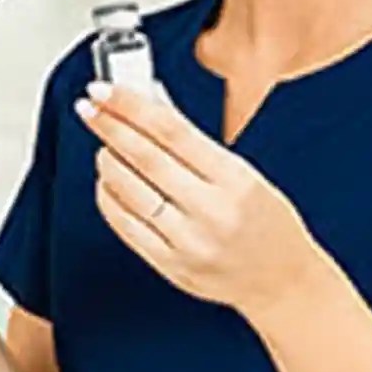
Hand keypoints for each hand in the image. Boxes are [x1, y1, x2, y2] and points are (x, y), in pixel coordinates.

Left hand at [74, 80, 327, 318]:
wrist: (283, 281)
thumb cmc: (269, 225)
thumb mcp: (245, 174)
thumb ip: (197, 146)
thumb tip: (152, 109)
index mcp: (234, 179)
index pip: (171, 130)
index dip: (131, 105)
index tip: (106, 89)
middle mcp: (211, 210)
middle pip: (145, 157)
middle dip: (109, 126)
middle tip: (89, 107)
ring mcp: (189, 242)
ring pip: (130, 191)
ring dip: (107, 161)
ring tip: (102, 145)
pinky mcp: (171, 267)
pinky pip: (126, 227)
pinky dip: (109, 198)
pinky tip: (107, 182)